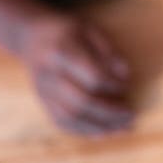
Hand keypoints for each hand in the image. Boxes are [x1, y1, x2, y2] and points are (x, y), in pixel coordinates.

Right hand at [20, 15, 132, 135]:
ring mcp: (43, 92)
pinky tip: (103, 132)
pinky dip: (84, 130)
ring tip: (123, 128)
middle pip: (80, 102)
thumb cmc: (68, 31)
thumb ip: (108, 51)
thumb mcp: (90, 30)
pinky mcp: (43, 102)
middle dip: (109, 112)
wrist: (31, 37)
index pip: (91, 76)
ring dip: (99, 127)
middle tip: (131, 115)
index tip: (126, 85)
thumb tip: (125, 76)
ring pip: (70, 118)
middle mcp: (49, 75)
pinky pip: (61, 123)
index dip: (113, 84)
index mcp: (62, 51)